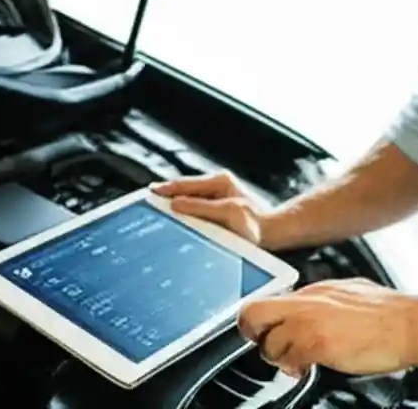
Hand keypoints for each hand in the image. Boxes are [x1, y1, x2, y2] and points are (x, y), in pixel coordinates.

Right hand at [150, 172, 268, 245]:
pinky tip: (171, 222)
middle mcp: (216, 186)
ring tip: (153, 211)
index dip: (166, 188)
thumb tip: (175, 203)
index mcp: (219, 181)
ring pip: (186, 200)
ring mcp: (214, 198)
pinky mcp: (214, 212)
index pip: (185, 184)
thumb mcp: (229, 213)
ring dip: (172, 206)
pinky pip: (192, 210)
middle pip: (183, 190)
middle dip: (165, 196)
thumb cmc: (256, 224)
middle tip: (145, 202)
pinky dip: (181, 214)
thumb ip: (201, 207)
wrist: (271, 236)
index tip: (150, 193)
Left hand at [237, 278, 417, 377]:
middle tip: (266, 346)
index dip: (264, 320)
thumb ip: (325, 300)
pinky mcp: (317, 345)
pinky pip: (288, 361)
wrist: (413, 324)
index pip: (268, 300)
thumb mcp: (350, 292)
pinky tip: (307, 368)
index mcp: (314, 291)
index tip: (268, 332)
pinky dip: (293, 369)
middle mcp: (306, 303)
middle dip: (253, 334)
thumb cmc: (391, 312)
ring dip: (278, 357)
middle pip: (252, 313)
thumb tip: (311, 310)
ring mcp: (309, 324)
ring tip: (295, 361)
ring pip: (268, 343)